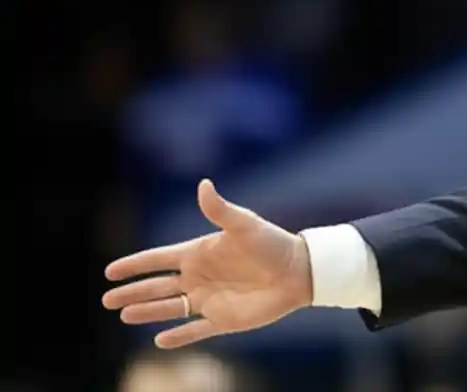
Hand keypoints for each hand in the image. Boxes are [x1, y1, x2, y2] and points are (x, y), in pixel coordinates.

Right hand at [102, 179, 313, 348]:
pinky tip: (159, 341)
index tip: (110, 270)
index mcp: (199, 253)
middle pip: (157, 287)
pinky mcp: (223, 320)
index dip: (135, 264)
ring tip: (124, 315)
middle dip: (132, 292)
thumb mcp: (244, 224)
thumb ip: (219, 209)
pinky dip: (178, 338)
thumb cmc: (272, 244)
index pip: (158, 259)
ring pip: (170, 309)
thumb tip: (203, 184)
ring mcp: (210, 299)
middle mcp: (200, 277)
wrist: (300, 271)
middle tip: (106, 299)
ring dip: (147, 312)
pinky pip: (195, 331)